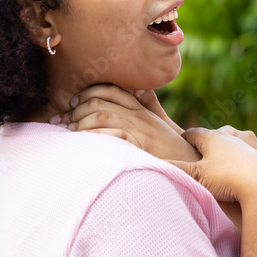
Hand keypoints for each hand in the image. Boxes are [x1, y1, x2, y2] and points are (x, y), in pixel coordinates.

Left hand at [55, 84, 198, 161]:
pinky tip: (84, 144)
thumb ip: (150, 104)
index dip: (88, 92)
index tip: (73, 103)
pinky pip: (113, 136)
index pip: (113, 89)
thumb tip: (137, 87)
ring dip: (80, 123)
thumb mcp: (163, 123)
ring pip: (104, 115)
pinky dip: (94, 138)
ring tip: (68, 133)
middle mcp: (142, 117)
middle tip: (61, 120)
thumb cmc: (176, 150)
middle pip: (102, 101)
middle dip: (77, 109)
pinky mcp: (142, 149)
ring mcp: (142, 132)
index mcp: (144, 109)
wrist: (195, 169)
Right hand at [170, 128, 256, 204]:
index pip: (194, 134)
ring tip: (229, 164)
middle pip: (218, 135)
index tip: (182, 143)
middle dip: (211, 144)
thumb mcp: (195, 176)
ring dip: (235, 150)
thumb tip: (146, 163)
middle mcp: (235, 135)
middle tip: (204, 156)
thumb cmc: (226, 180)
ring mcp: (255, 144)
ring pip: (241, 142)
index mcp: (214, 138)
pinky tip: (253, 171)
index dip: (186, 139)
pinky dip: (256, 161)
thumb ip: (173, 169)